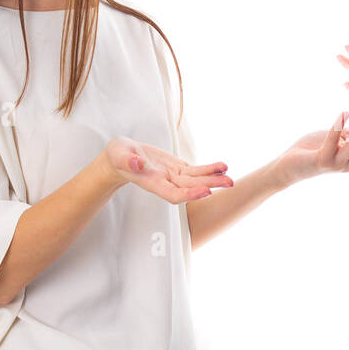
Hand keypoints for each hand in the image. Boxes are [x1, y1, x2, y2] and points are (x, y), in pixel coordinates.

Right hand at [102, 136, 232, 202]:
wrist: (121, 157)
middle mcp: (165, 182)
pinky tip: (222, 166)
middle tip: (229, 183)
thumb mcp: (119, 154)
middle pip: (190, 188)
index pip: (173, 194)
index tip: (206, 191)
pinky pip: (196, 171)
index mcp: (152, 183)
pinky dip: (209, 169)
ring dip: (214, 179)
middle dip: (210, 185)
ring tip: (230, 177)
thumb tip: (137, 164)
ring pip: (196, 180)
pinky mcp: (177, 169)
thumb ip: (127, 160)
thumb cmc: (118, 156)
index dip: (190, 194)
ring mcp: (173, 176)